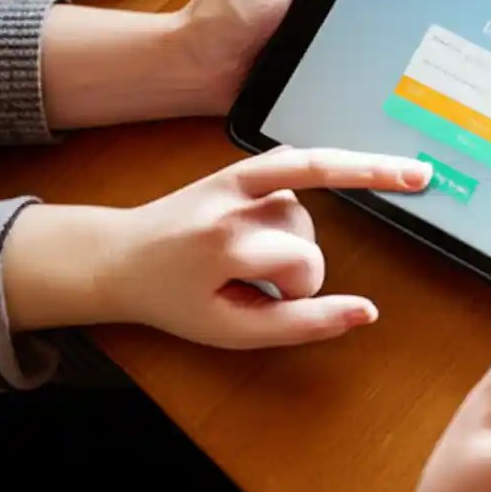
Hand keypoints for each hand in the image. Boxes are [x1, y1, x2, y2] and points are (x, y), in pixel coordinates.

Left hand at [2, 148, 432, 348]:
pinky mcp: (248, 163)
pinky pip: (309, 161)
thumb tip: (367, 312)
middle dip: (295, 268)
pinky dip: (335, 168)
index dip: (297, 293)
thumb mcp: (233, 330)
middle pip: (310, 236)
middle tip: (252, 283)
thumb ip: (303, 324)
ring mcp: (241, 173)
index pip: (305, 265)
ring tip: (257, 255)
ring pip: (306, 210)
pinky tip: (367, 168)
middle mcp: (235, 197)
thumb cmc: (174, 299)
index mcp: (226, 240)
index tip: (266, 302)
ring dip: (296, 237)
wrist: (122, 258)